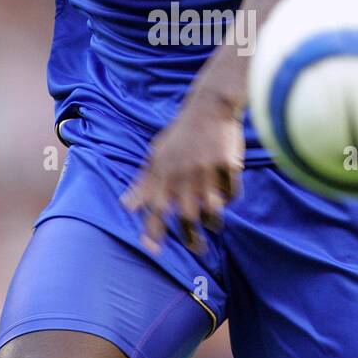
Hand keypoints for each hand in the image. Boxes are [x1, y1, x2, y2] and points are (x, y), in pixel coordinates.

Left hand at [121, 90, 243, 252]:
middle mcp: (184, 175)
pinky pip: (232, 193)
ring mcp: (207, 171)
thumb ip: (142, 182)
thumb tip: (126, 206)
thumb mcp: (156, 154)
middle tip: (197, 248)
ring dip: (213, 221)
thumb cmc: (180, 134)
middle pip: (187, 217)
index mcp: (164, 173)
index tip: (154, 250)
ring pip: (212, 210)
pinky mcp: (228, 165)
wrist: (209, 107)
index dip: (152, 232)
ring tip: (213, 225)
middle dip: (191, 238)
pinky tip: (226, 196)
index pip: (154, 209)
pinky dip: (230, 198)